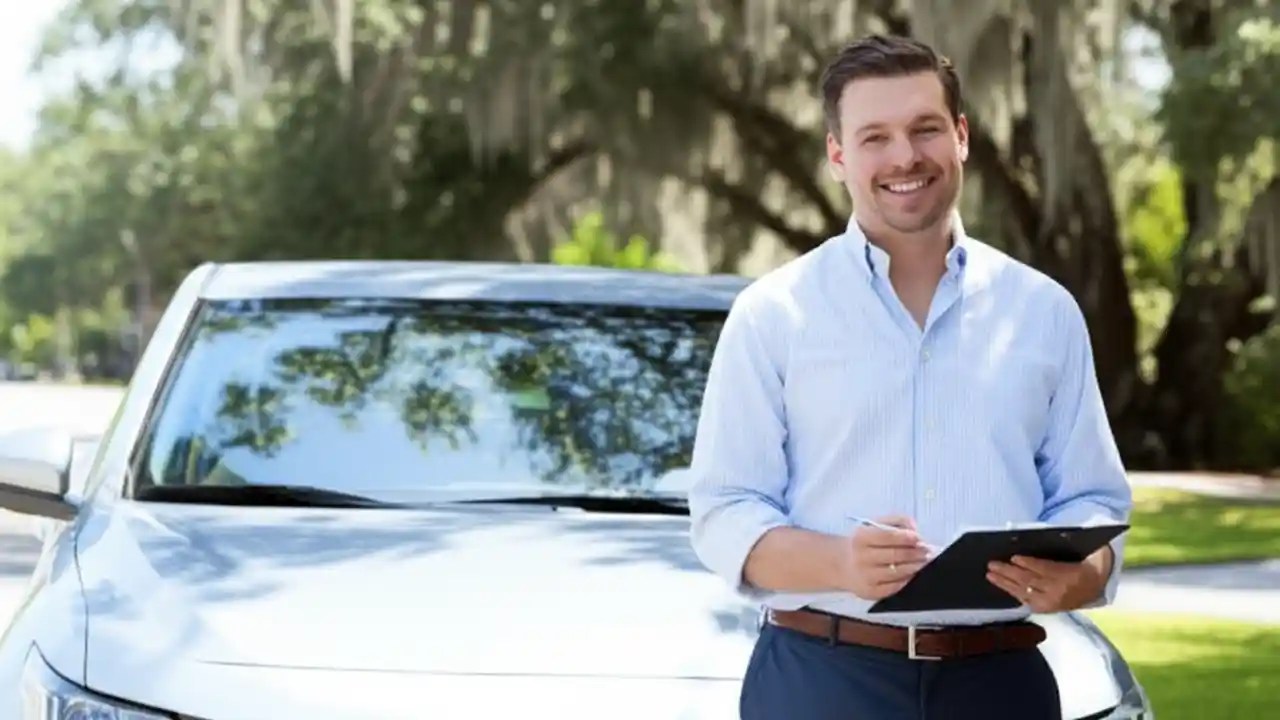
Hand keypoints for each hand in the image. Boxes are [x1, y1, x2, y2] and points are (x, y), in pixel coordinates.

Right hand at [841, 515, 931, 599]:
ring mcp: (865, 577)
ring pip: (896, 572)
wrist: (843, 564)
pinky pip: (894, 587)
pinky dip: (906, 580)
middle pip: (894, 555)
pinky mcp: (870, 592)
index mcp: (861, 538)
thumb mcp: (874, 525)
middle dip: (915, 553)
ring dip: (914, 567)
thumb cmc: (864, 543)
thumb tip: (913, 528)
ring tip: (923, 562)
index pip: (887, 536)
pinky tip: (912, 574)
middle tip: (927, 551)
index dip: (906, 537)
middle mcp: (861, 558)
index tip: (920, 538)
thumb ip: (896, 521)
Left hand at [986, 547, 1111, 612]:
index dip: (1029, 563)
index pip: (1045, 569)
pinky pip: (1028, 602)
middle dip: (1009, 572)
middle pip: (1030, 580)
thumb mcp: (1078, 550)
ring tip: (990, 575)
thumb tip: (1037, 534)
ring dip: (1005, 583)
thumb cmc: (1085, 562)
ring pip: (1025, 592)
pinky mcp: (1049, 609)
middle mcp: (1059, 590)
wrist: (1099, 584)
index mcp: (1070, 574)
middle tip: (992, 565)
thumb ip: (1063, 544)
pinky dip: (1015, 594)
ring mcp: (1053, 602)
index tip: (1014, 557)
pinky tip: (1003, 587)